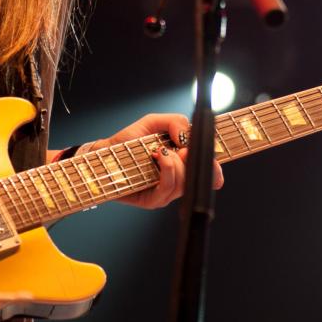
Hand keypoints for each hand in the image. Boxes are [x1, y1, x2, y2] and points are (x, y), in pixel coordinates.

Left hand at [90, 113, 224, 209]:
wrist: (105, 154)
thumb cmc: (130, 141)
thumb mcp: (154, 122)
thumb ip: (175, 121)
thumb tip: (187, 137)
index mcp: (183, 165)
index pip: (209, 173)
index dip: (216, 169)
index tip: (215, 157)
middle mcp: (178, 181)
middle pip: (202, 179)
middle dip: (200, 163)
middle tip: (186, 149)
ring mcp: (166, 193)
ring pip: (185, 182)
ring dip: (177, 162)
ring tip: (161, 150)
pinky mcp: (153, 200)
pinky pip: (168, 188)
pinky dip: (167, 168)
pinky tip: (158, 156)